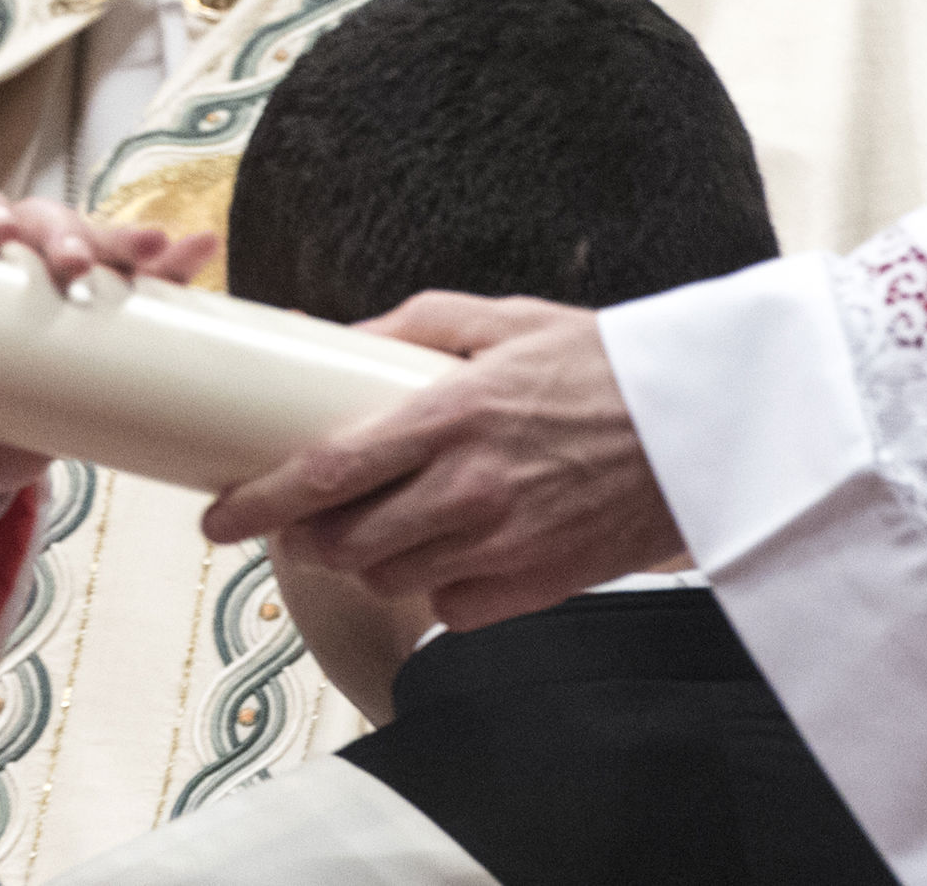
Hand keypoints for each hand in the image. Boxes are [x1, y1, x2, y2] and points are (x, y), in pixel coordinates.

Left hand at [0, 181, 219, 499]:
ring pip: (96, 240)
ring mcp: (63, 279)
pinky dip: (172, 265)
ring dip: (125, 240)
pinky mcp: (106, 310)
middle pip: (38, 221)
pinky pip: (141, 279)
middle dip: (62, 233)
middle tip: (75, 261)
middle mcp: (13, 254)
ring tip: (158, 247)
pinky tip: (200, 250)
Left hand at [202, 293, 674, 632]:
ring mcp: (505, 545)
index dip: (258, 502)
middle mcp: (470, 487)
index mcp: (452, 413)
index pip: (327, 471)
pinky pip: (451, 606)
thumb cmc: (604, 366)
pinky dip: (436, 585)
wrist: (709, 429)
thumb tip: (331, 333)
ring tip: (376, 527)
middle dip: (306, 536)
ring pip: (390, 578)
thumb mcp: (505, 321)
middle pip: (345, 541)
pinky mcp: (538, 587)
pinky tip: (448, 548)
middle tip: (301, 518)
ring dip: (366, 559)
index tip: (217, 516)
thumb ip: (412, 325)